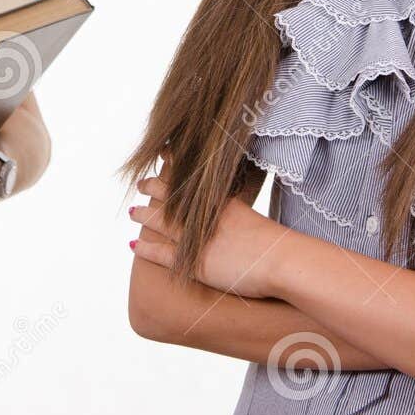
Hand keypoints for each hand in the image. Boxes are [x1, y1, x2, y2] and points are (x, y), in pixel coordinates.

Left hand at [128, 172, 289, 298]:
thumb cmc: (278, 241)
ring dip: (144, 214)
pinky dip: (146, 247)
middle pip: (170, 196)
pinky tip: (133, 244)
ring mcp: (196, 239)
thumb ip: (241, 210)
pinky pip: (161, 253)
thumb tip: (239, 210)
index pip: (190, 178)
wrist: (281, 260)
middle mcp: (203, 217)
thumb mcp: (256, 216)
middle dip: (153, 188)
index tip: (162, 152)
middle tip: (141, 181)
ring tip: (133, 210)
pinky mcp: (193, 262)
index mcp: (219, 201)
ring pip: (160, 222)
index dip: (173, 165)